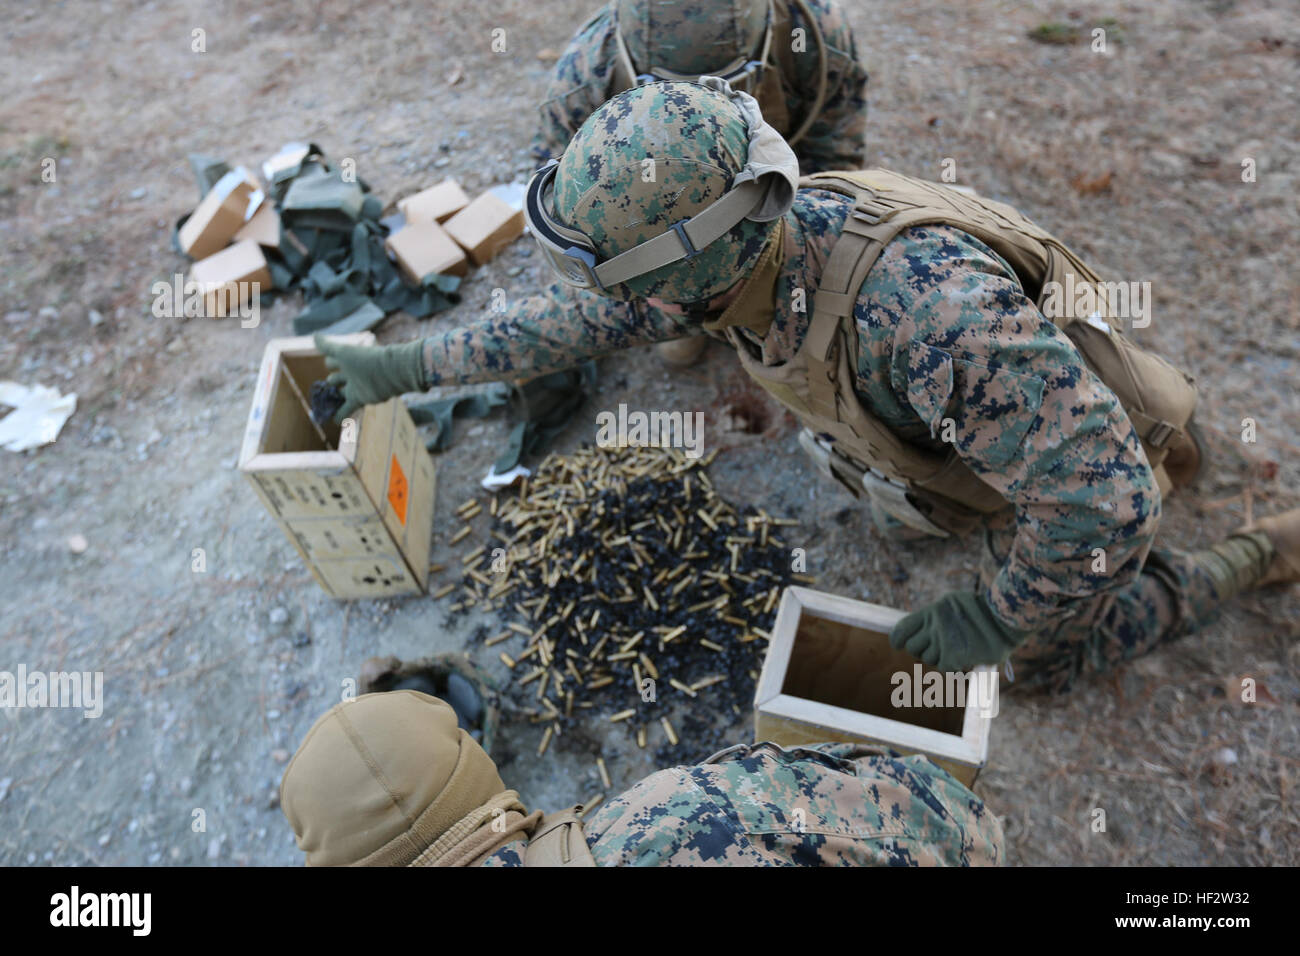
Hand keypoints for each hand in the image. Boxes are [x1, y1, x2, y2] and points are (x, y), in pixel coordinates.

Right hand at [314, 335, 428, 421]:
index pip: (331, 361)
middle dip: (330, 382)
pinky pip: (347, 409)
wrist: (391, 372)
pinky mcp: (360, 399)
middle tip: (320, 390)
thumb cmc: (366, 360)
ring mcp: (356, 386)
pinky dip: (340, 415)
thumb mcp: (343, 352)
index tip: (328, 364)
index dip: (329, 362)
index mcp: (346, 359)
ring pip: (339, 394)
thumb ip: (327, 346)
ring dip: (332, 399)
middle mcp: (351, 373)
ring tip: (323, 406)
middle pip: (335, 379)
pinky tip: (335, 422)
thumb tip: (314, 335)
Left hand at [889, 591, 1031, 671]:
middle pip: (913, 648)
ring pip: (929, 659)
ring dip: (941, 659)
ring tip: (961, 649)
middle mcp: (934, 625)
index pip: (902, 629)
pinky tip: (966, 661)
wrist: (1006, 621)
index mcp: (933, 611)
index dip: (898, 639)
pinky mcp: (953, 657)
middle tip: (942, 648)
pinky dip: (954, 669)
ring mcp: (942, 641)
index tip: (898, 644)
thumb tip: (916, 634)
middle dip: (923, 651)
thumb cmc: (984, 612)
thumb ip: (935, 618)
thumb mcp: (954, 604)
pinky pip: (944, 670)